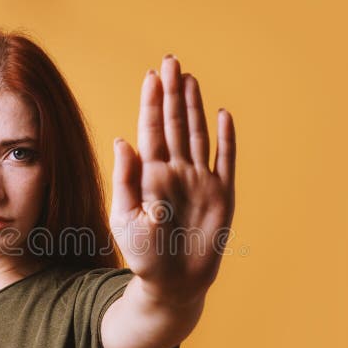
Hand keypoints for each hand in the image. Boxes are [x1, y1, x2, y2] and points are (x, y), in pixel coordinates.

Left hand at [110, 54, 235, 300]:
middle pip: (174, 125)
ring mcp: (199, 182)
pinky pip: (224, 160)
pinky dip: (225, 138)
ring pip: (197, 135)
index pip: (150, 130)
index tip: (151, 76)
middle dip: (171, 93)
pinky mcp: (221, 196)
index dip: (151, 103)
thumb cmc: (143, 256)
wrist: (173, 286)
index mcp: (150, 176)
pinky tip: (222, 114)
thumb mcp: (124, 219)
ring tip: (190, 79)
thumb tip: (121, 141)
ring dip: (195, 107)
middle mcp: (176, 173)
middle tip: (171, 62)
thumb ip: (124, 180)